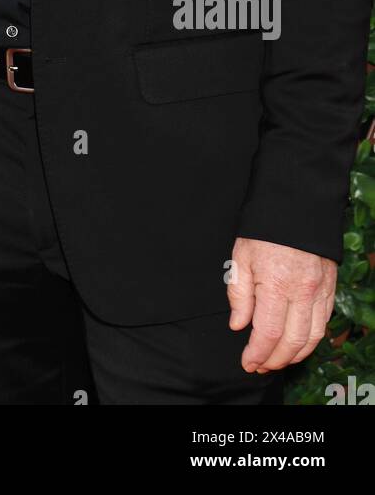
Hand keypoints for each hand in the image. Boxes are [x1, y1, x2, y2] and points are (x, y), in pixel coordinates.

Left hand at [227, 236, 336, 371]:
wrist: (296, 204)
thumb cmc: (264, 230)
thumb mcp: (241, 257)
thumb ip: (239, 294)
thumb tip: (239, 325)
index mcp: (276, 285)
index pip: (268, 333)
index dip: (258, 354)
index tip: (248, 362)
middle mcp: (302, 292)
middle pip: (292, 342)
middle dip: (275, 360)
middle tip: (260, 366)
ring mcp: (320, 291)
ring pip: (313, 337)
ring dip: (295, 355)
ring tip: (278, 360)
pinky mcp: (330, 287)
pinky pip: (324, 322)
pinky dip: (312, 339)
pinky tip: (298, 343)